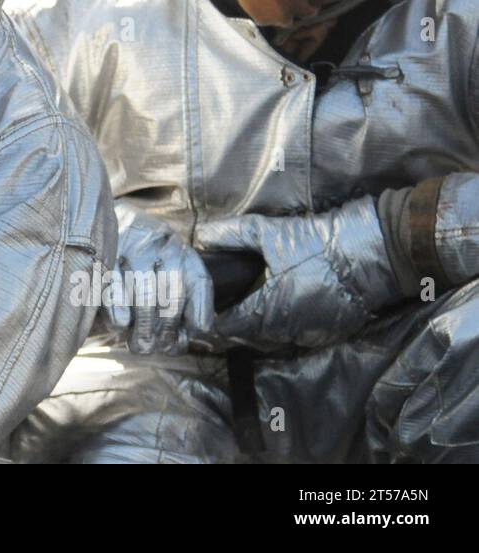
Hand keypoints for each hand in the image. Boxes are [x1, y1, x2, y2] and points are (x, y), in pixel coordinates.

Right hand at [104, 211, 212, 354]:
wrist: (99, 218)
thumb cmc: (140, 258)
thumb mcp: (169, 267)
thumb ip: (184, 298)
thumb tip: (190, 335)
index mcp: (182, 251)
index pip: (199, 283)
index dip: (199, 313)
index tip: (189, 334)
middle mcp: (163, 245)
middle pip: (172, 295)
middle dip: (166, 330)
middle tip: (158, 348)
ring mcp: (133, 247)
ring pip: (145, 296)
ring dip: (143, 328)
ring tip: (140, 346)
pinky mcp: (106, 253)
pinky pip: (114, 289)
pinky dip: (118, 312)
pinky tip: (120, 325)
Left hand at [196, 196, 400, 349]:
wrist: (371, 253)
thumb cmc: (316, 243)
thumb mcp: (268, 232)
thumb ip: (231, 235)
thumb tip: (200, 236)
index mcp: (268, 310)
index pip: (228, 327)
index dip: (211, 320)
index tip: (202, 310)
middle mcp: (287, 331)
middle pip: (248, 336)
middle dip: (233, 324)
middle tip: (222, 307)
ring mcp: (311, 335)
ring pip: (273, 339)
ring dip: (259, 328)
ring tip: (247, 308)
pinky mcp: (330, 334)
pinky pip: (298, 338)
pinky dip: (285, 328)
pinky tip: (280, 310)